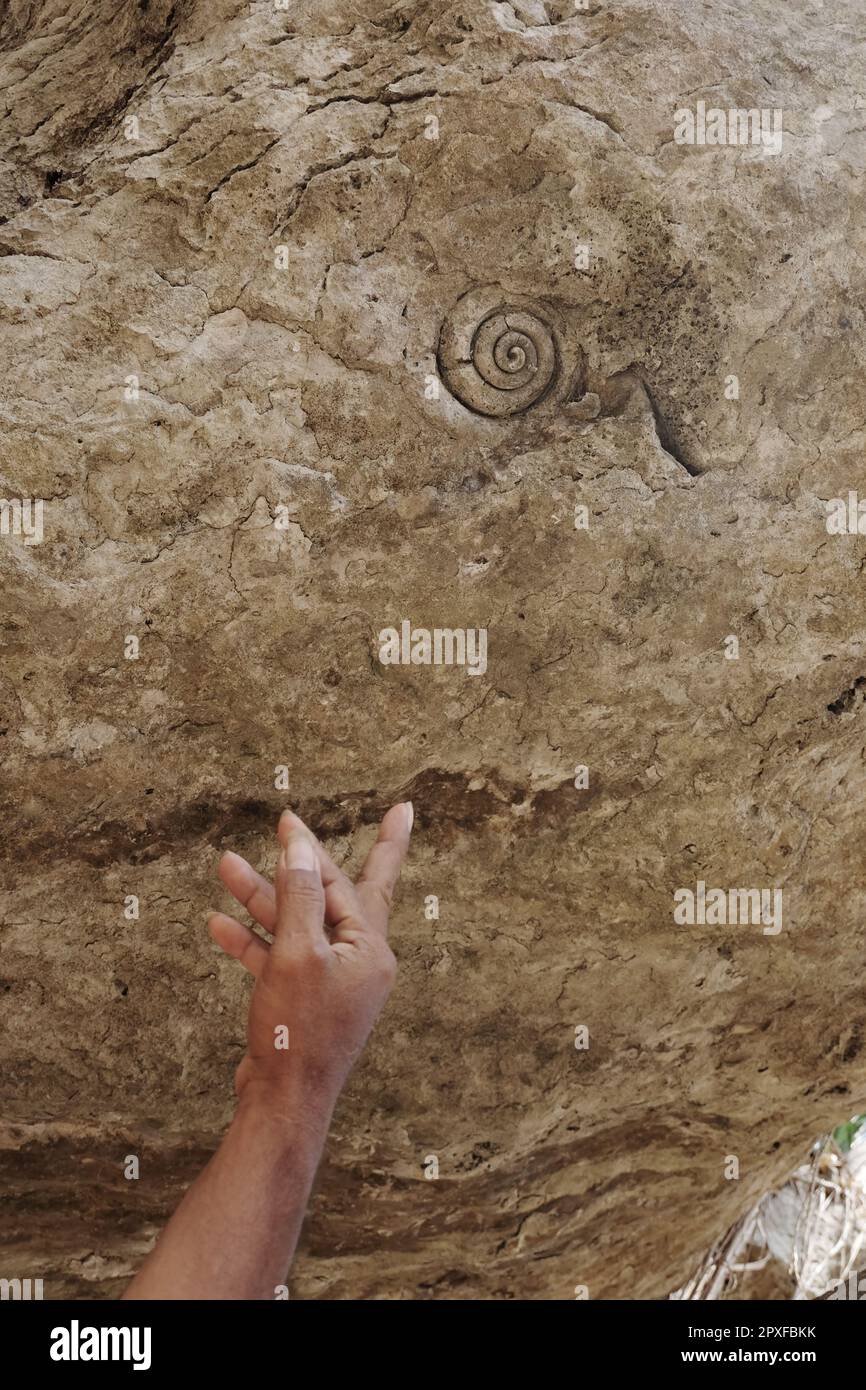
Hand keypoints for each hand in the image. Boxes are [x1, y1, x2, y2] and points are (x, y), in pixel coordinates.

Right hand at [208, 804, 412, 1121]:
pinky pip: (278, 959)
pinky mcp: (302, 1000)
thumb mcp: (298, 953)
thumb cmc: (298, 1031)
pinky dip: (252, 941)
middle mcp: (357, 962)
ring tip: (224, 865)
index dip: (320, 848)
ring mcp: (329, 982)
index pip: (349, 883)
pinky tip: (219, 922)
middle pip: (325, 898)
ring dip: (262, 898)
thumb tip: (303, 850)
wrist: (282, 1103)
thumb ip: (301, 897)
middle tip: (281, 822)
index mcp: (370, 949)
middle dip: (296, 865)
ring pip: (295, 926)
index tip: (307, 816)